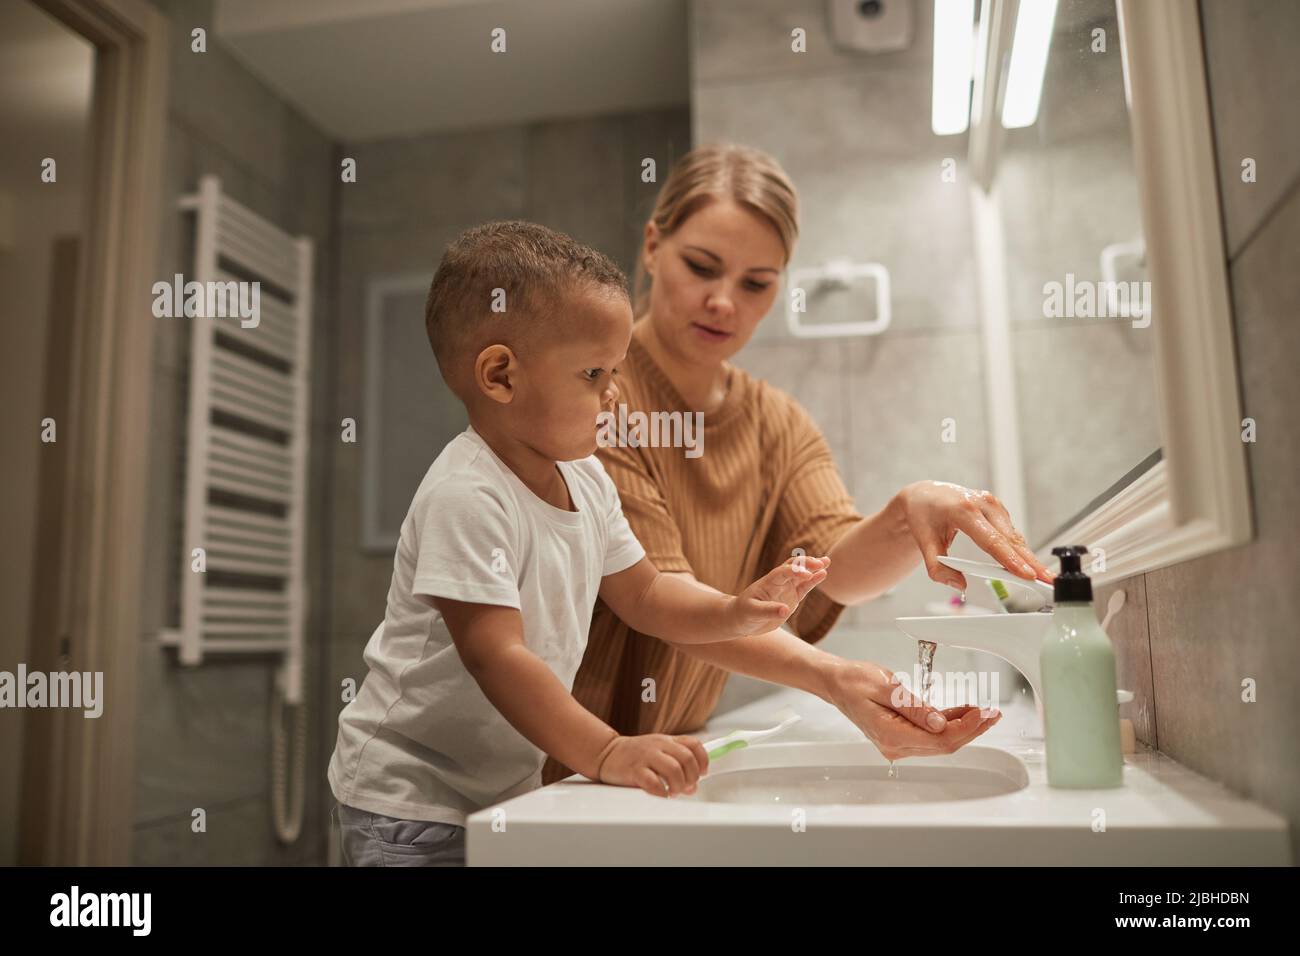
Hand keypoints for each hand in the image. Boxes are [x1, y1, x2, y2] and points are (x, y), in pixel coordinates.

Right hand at [595, 734, 709, 796]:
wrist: (606, 753)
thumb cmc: (635, 755)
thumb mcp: (658, 751)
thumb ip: (677, 765)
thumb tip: (693, 786)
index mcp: (666, 740)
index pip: (693, 744)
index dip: (703, 760)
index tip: (702, 773)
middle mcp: (658, 746)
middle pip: (687, 758)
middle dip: (692, 777)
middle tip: (687, 787)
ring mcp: (646, 757)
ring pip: (674, 770)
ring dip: (678, 785)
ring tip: (673, 792)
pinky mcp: (634, 770)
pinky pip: (653, 782)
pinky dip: (661, 792)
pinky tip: (661, 794)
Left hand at [726, 555, 829, 635]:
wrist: (742, 619)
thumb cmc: (744, 613)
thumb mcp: (753, 612)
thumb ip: (768, 611)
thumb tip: (785, 611)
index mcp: (768, 582)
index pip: (783, 572)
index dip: (795, 571)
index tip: (807, 575)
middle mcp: (778, 582)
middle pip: (794, 567)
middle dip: (806, 563)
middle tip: (821, 562)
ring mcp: (786, 589)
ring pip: (802, 574)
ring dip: (813, 568)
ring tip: (827, 561)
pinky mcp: (792, 597)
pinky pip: (805, 587)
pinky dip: (814, 580)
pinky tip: (823, 574)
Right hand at [827, 661, 1002, 760]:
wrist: (837, 683)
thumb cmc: (855, 681)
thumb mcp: (886, 687)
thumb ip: (914, 707)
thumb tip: (940, 723)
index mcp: (891, 734)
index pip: (938, 739)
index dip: (964, 728)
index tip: (982, 713)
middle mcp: (895, 745)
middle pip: (943, 744)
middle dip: (971, 729)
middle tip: (992, 714)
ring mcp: (898, 743)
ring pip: (939, 741)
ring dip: (962, 727)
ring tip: (983, 712)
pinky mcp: (901, 736)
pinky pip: (930, 734)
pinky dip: (948, 723)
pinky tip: (963, 714)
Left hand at [895, 481, 1053, 591]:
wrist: (925, 494)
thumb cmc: (923, 514)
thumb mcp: (923, 541)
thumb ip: (937, 567)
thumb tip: (959, 585)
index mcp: (963, 510)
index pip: (991, 540)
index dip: (1011, 560)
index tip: (1027, 574)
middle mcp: (982, 503)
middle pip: (1010, 539)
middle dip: (1031, 562)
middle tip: (1048, 581)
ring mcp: (992, 504)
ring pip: (1014, 536)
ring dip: (1030, 557)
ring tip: (1045, 577)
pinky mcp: (997, 509)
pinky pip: (1011, 532)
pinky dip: (1021, 549)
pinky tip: (1029, 565)